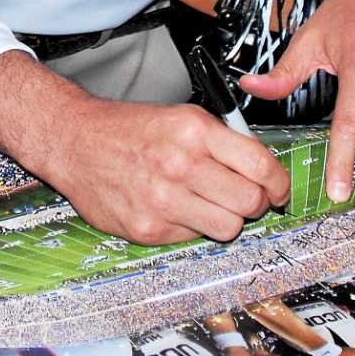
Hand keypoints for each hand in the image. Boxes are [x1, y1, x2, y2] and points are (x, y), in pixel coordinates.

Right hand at [42, 97, 290, 244]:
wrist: (75, 141)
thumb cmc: (128, 129)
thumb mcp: (181, 118)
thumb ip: (223, 141)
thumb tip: (262, 169)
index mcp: (195, 131)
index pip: (261, 166)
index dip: (279, 183)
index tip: (279, 189)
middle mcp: (181, 165)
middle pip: (251, 202)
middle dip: (257, 204)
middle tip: (249, 200)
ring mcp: (164, 200)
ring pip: (229, 227)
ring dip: (228, 219)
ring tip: (211, 205)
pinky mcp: (148, 228)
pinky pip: (194, 237)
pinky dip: (193, 227)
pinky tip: (177, 208)